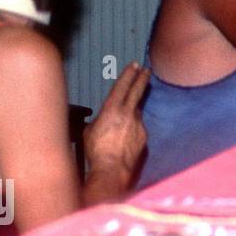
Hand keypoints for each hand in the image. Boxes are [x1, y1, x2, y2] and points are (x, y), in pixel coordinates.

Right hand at [83, 62, 149, 176]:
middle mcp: (128, 114)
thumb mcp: (89, 132)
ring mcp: (139, 125)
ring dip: (131, 114)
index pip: (122, 87)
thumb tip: (99, 121)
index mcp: (112, 109)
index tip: (135, 65)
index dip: (128, 75)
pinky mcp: (144, 137)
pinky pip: (138, 129)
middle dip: (141, 80)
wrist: (113, 169)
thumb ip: (97, 121)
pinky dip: (132, 132)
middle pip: (137, 92)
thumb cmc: (96, 151)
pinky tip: (123, 142)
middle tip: (146, 70)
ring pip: (136, 114)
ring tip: (119, 126)